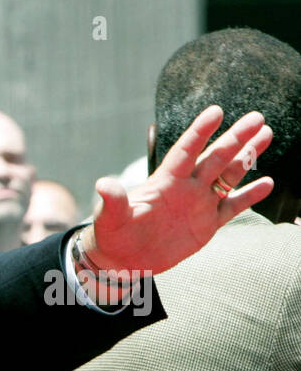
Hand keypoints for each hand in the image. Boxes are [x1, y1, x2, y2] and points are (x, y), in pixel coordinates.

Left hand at [87, 105, 273, 273]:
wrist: (122, 259)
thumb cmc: (113, 233)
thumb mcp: (110, 218)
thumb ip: (112, 201)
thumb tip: (103, 184)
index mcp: (164, 181)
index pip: (185, 151)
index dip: (199, 132)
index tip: (216, 111)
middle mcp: (186, 187)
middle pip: (215, 158)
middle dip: (235, 138)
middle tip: (257, 118)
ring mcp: (199, 204)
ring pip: (228, 175)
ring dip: (247, 157)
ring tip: (266, 135)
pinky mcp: (207, 224)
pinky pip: (232, 206)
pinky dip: (249, 196)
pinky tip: (268, 183)